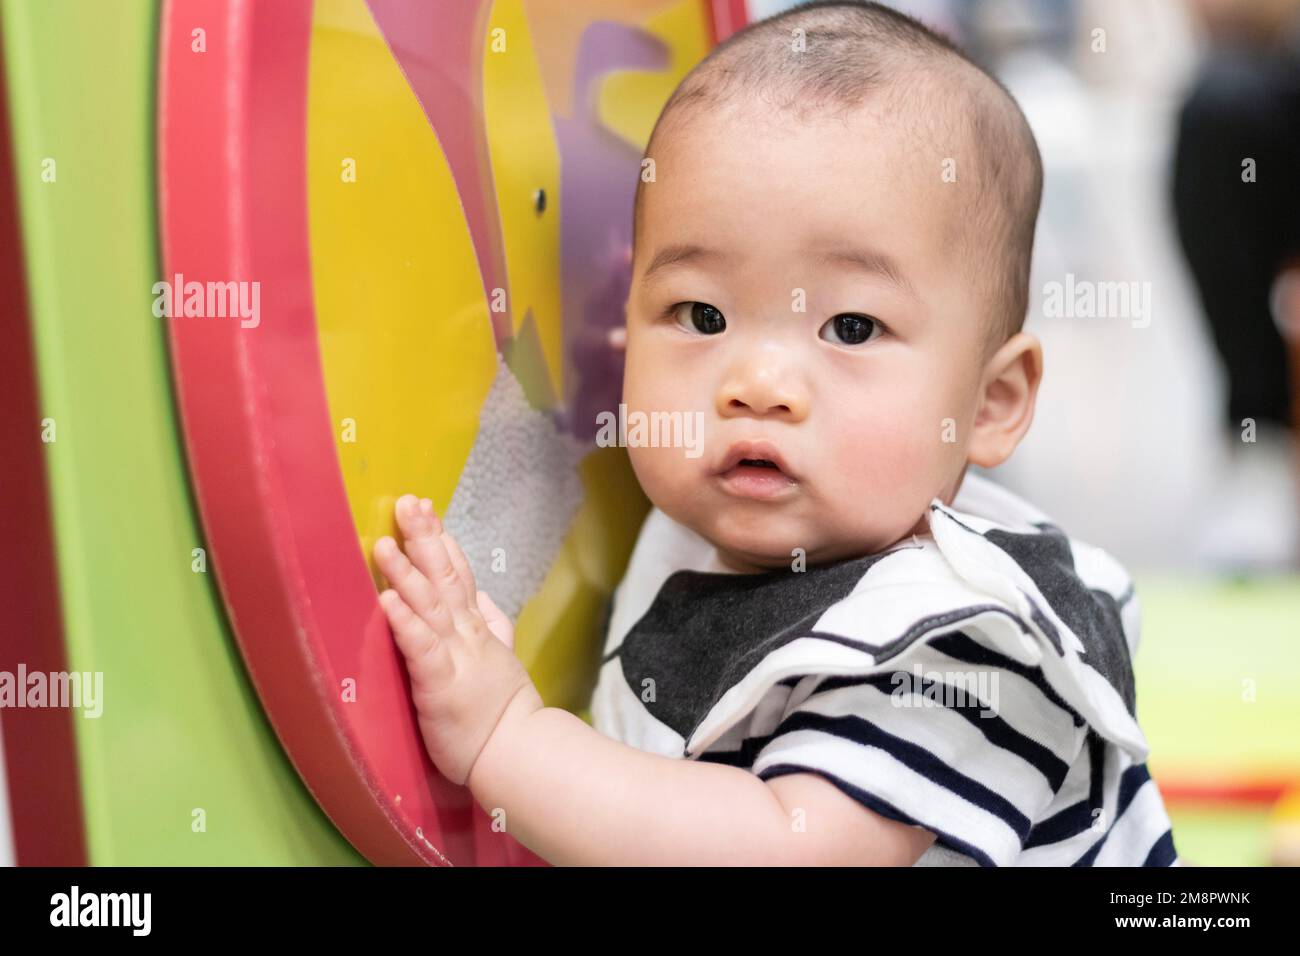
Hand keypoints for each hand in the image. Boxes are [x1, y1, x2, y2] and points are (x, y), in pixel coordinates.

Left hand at [372, 494, 543, 786]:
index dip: (441, 540)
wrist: (518, 751)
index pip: (458, 574)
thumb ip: (494, 624)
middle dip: (424, 537)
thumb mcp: (503, 657)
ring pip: (429, 605)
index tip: (425, 508)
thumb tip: (484, 596)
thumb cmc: (504, 713)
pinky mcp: (440, 684)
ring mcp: (454, 656)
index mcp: (477, 629)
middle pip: (444, 577)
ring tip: (385, 544)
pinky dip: (404, 621)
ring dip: (406, 572)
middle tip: (407, 503)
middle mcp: (466, 634)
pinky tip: (387, 600)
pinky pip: (420, 647)